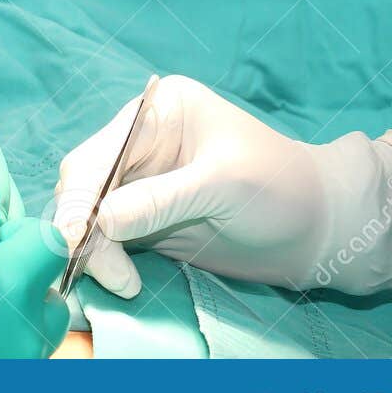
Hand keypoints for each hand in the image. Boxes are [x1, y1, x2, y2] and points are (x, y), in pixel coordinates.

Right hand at [54, 76, 391, 297]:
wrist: (316, 229)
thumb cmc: (280, 188)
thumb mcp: (224, 185)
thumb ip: (161, 200)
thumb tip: (100, 221)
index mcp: (157, 111)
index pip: (101, 150)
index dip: (81, 193)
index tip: (75, 235)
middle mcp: (140, 142)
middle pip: (85, 183)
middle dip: (82, 225)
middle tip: (97, 267)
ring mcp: (140, 183)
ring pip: (89, 214)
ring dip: (92, 249)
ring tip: (123, 281)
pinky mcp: (144, 221)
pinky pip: (105, 238)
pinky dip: (103, 259)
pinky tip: (122, 279)